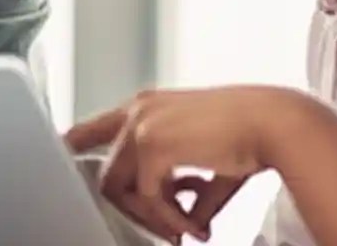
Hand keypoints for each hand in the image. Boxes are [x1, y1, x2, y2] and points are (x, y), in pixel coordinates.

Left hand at [66, 86, 297, 243]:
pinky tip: (195, 224)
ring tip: (189, 227)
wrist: (275, 123)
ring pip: (120, 190)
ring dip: (155, 217)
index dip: (73, 143)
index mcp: (150, 107)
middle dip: (136, 209)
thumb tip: (186, 224)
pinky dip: (170, 218)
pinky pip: (147, 198)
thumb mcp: (206, 159)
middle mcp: (139, 111)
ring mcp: (141, 126)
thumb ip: (184, 187)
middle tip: (172, 227)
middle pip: (107, 172)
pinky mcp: (151, 145)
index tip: (61, 155)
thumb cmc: (251, 134)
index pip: (95, 126)